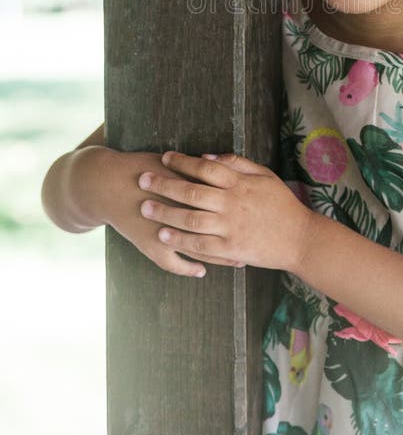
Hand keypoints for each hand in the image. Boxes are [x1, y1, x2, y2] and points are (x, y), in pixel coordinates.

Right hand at [102, 149, 243, 276]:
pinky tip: (201, 271)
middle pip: (219, 230)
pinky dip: (188, 268)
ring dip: (220, 257)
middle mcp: (181, 213)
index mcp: (190, 190)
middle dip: (239, 239)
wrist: (109, 183)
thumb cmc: (143, 168)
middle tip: (257, 244)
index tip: (260, 219)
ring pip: (200, 250)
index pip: (225, 204)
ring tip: (238, 261)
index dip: (244, 214)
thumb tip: (218, 165)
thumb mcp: (173, 163)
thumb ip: (196, 168)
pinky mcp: (151, 245)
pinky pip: (173, 263)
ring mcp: (167, 232)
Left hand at [137, 151, 312, 273]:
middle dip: (164, 184)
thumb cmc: (282, 204)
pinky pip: (199, 244)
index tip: (164, 157)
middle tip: (142, 179)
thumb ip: (237, 163)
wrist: (300, 238)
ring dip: (165, 212)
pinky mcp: (230, 248)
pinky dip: (179, 239)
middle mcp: (232, 203)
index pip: (205, 167)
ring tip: (145, 206)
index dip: (182, 161)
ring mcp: (230, 227)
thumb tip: (208, 155)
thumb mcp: (265, 175)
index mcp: (240, 183)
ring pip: (190, 218)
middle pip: (191, 191)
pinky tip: (163, 234)